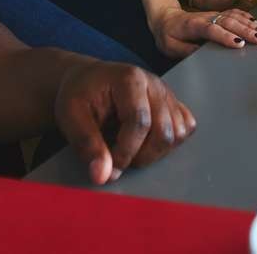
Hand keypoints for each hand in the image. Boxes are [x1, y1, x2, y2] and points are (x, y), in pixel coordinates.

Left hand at [55, 61, 194, 183]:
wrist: (87, 80)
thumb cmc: (79, 95)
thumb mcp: (70, 116)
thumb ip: (86, 145)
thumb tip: (103, 176)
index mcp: (129, 79)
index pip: (140, 122)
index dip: (125, 151)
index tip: (109, 163)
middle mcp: (154, 83)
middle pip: (164, 131)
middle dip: (141, 156)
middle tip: (118, 159)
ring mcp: (167, 93)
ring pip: (177, 133)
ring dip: (155, 152)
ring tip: (130, 149)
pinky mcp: (173, 103)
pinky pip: (186, 128)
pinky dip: (169, 143)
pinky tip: (146, 141)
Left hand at [150, 5, 256, 57]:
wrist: (165, 18)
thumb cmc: (168, 35)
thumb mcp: (170, 47)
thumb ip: (185, 50)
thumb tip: (201, 54)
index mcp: (193, 26)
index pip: (211, 30)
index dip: (226, 36)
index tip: (239, 43)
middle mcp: (205, 18)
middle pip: (227, 22)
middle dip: (245, 30)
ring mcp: (213, 15)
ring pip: (233, 16)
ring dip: (249, 24)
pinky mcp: (217, 14)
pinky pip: (233, 13)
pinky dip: (245, 17)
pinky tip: (255, 23)